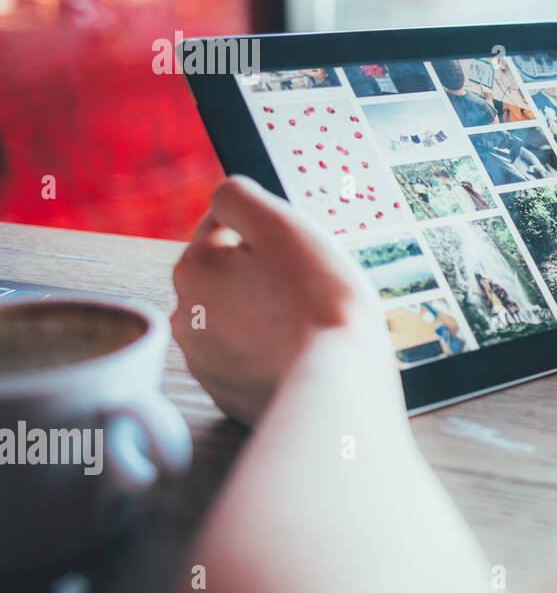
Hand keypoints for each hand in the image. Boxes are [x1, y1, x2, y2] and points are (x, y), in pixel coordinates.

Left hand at [171, 176, 394, 424]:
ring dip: (264, 312)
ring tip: (306, 325)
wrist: (338, 384)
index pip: (224, 225)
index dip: (267, 231)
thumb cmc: (318, 299)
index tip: (298, 252)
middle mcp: (183, 315)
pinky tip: (299, 354)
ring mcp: (204, 361)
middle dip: (261, 274)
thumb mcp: (282, 226)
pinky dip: (268, 352)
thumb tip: (223, 198)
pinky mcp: (228, 394)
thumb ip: (239, 197)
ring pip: (237, 315)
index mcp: (192, 268)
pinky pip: (248, 357)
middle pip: (229, 273)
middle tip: (308, 288)